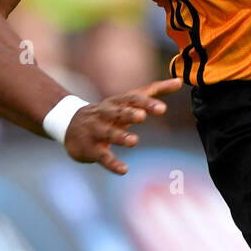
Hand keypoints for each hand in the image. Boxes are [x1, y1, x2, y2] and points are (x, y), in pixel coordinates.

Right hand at [64, 78, 182, 174]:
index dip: (146, 103)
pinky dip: (112, 163)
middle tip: (142, 116)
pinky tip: (124, 170)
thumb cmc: (108, 112)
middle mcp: (106, 114)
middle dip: (129, 114)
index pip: (132, 99)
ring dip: (119, 137)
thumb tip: (180, 81)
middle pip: (117, 112)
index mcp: (117, 102)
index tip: (162, 108)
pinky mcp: (91, 149)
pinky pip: (102, 156)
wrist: (70, 125)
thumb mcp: (128, 100)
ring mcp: (96, 131)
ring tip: (133, 141)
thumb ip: (154, 90)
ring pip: (107, 133)